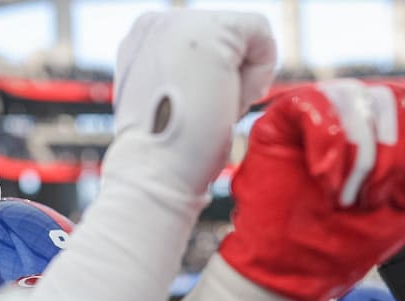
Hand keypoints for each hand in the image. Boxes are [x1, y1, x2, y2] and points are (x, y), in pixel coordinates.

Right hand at [111, 9, 275, 194]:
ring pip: (246, 39)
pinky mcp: (212, 30)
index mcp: (143, 40)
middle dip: (227, 81)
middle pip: (228, 41)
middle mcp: (155, 23)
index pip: (207, 47)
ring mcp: (180, 22)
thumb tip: (222, 77)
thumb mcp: (171, 100)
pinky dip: (258, 75)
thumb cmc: (167, 155)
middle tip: (200, 115)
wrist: (154, 174)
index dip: (212, 84)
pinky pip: (262, 36)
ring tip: (208, 110)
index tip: (192, 113)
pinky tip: (227, 102)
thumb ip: (189, 76)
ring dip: (240, 83)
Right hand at [219, 80, 404, 300]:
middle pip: (394, 99)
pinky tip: (322, 179)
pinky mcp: (282, 117)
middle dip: (393, 158)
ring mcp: (319, 111)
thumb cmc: (345, 242)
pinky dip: (327, 144)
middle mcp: (355, 113)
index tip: (400, 201)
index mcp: (385, 132)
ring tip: (344, 195)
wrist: (293, 271)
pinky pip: (318, 102)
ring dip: (361, 154)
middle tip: (370, 200)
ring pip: (358, 97)